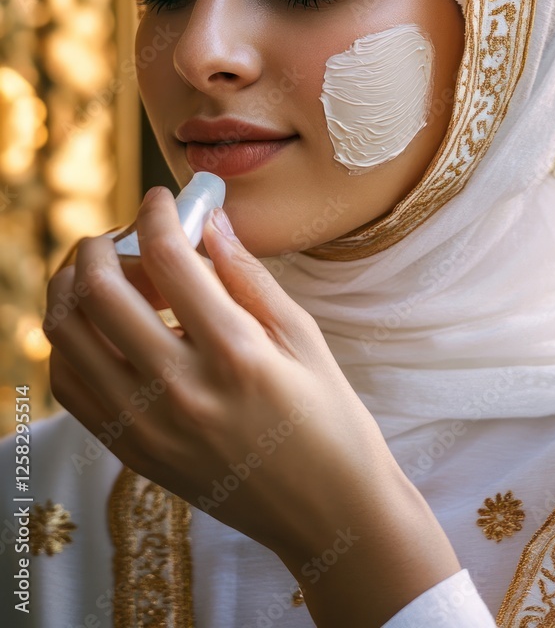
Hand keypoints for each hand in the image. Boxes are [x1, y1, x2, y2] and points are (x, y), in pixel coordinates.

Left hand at [44, 188, 459, 625]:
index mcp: (235, 353)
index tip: (161, 197)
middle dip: (99, 244)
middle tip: (124, 233)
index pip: (168, 258)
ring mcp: (147, 428)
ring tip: (108, 277)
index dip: (158, 212)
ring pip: (65, 338)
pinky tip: (104, 328)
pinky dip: (71, 342)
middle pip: (97, 293)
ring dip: (74, 290)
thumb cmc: (330, 420)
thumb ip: (248, 275)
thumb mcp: (304, 336)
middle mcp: (179, 391)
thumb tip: (210, 221)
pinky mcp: (132, 453)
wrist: (328, 514)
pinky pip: (71, 386)